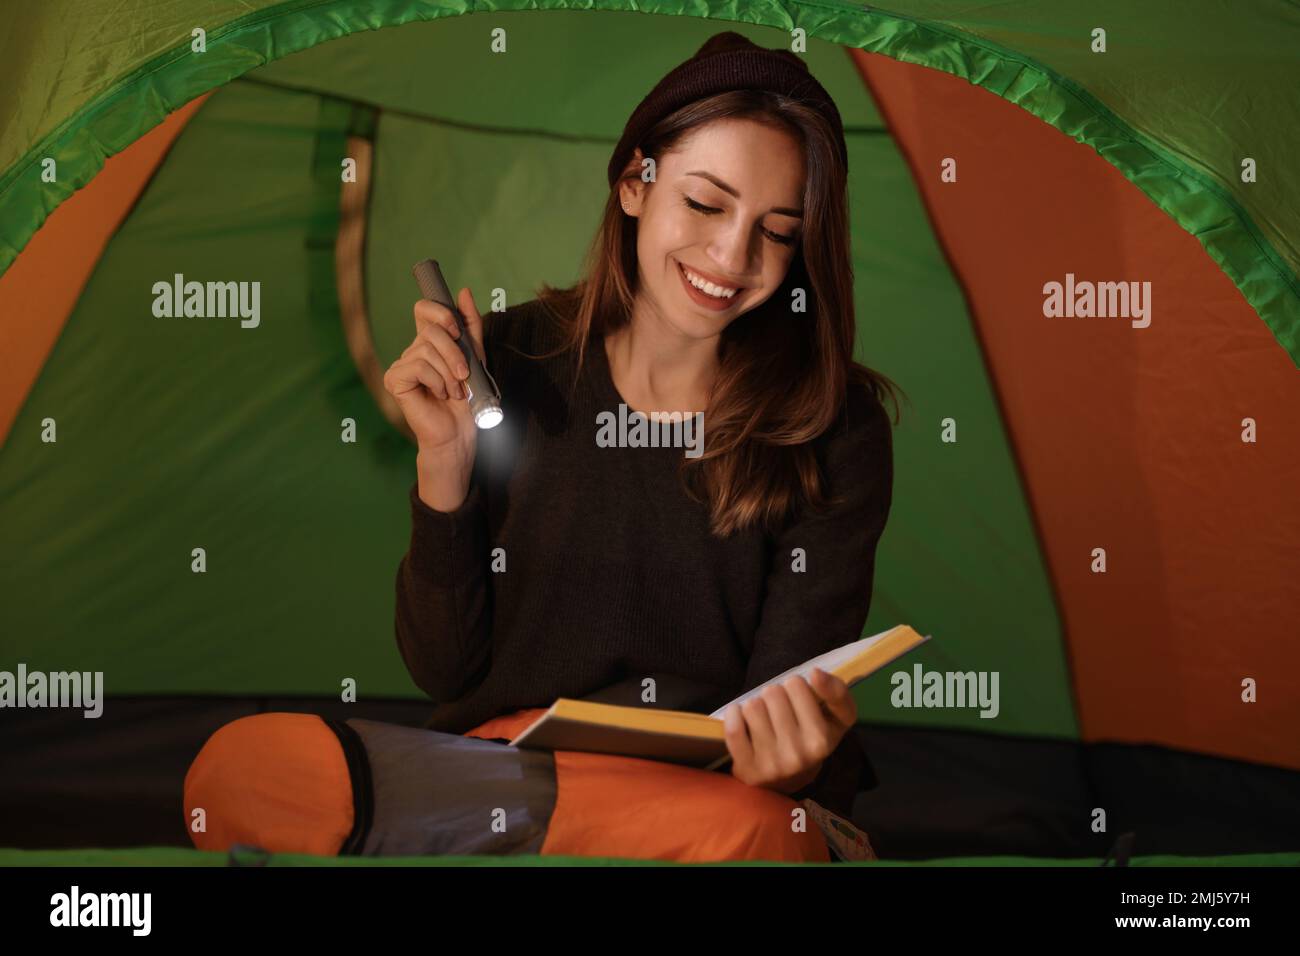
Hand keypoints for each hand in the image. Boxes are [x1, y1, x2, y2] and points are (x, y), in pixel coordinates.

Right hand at [383, 287, 486, 509]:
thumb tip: (465, 291)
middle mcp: (413, 350)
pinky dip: (437, 381)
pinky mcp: (394, 379)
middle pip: (431, 330)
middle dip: (455, 352)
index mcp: (430, 343)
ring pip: (427, 349)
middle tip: (464, 375)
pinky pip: (419, 366)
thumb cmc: (468, 400)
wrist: (460, 434)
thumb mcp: (476, 357)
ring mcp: (402, 364)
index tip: (457, 328)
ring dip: (450, 373)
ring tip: (454, 391)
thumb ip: (470, 326)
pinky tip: (439, 395)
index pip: (424, 309)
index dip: (440, 311)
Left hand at [723, 668, 856, 795]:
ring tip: (763, 719)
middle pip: (772, 693)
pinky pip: (733, 728)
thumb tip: (816, 673)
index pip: (796, 684)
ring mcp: (772, 764)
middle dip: (774, 696)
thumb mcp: (837, 717)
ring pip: (752, 706)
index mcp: (821, 739)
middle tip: (778, 711)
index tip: (798, 699)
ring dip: (755, 706)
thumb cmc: (812, 737)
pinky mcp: (748, 769)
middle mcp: (798, 754)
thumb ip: (836, 691)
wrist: (790, 780)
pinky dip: (734, 715)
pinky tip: (741, 718)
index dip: (794, 686)